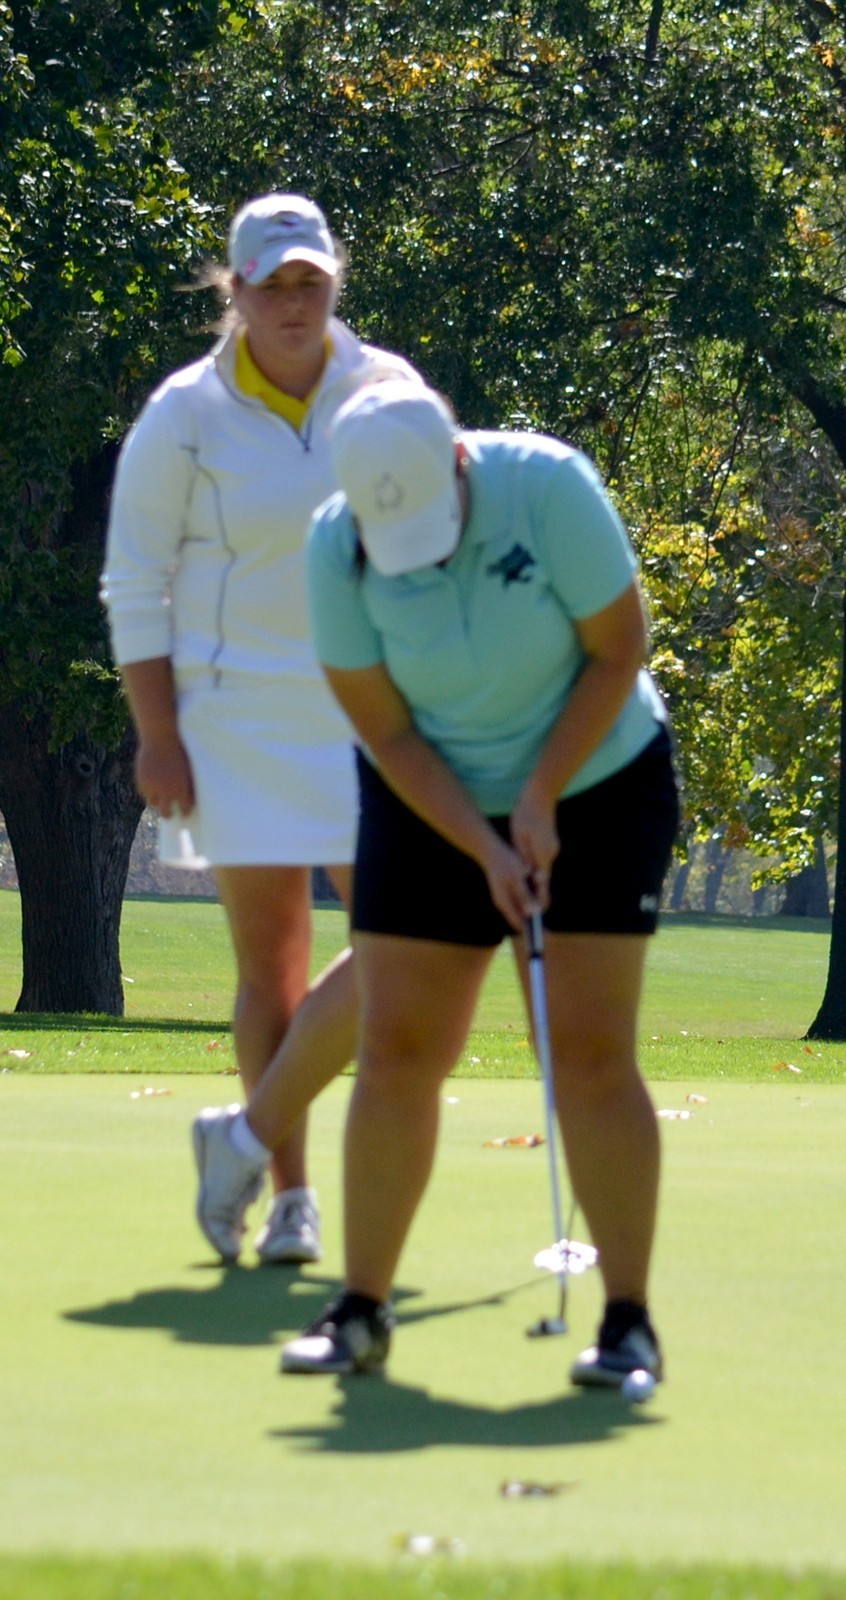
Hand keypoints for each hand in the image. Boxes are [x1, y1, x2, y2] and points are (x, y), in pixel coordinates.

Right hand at [134, 733, 194, 817]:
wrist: (161, 737)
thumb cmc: (179, 750)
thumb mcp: (187, 768)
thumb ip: (187, 784)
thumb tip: (190, 799)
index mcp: (182, 788)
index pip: (185, 809)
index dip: (185, 811)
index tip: (185, 812)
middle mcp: (167, 791)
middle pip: (166, 813)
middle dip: (168, 813)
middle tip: (169, 813)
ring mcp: (153, 787)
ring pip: (153, 802)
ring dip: (156, 800)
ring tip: (159, 794)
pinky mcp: (142, 782)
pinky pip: (144, 792)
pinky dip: (147, 789)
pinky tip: (151, 781)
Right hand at [479, 832, 538, 932]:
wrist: (490, 849)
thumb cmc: (504, 862)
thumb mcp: (516, 878)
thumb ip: (524, 896)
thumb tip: (533, 912)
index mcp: (504, 902)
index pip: (519, 923)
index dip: (532, 931)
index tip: (544, 935)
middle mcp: (505, 903)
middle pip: (522, 918)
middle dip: (535, 920)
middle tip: (548, 929)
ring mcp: (506, 897)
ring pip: (523, 908)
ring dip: (534, 906)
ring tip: (544, 901)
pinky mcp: (509, 890)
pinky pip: (522, 899)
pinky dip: (531, 898)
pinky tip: (537, 890)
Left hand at [509, 786, 559, 908]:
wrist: (540, 795)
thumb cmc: (526, 814)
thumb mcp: (521, 837)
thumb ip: (526, 857)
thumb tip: (529, 875)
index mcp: (543, 853)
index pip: (542, 881)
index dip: (539, 897)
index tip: (537, 912)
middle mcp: (550, 853)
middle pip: (543, 877)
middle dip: (538, 893)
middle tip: (534, 912)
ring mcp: (552, 848)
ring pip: (542, 868)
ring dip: (536, 880)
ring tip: (529, 897)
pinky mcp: (550, 843)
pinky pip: (542, 860)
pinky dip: (536, 868)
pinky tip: (528, 873)